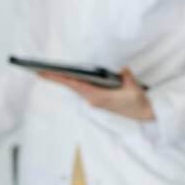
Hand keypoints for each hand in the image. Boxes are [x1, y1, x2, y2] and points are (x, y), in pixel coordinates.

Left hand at [38, 67, 154, 121]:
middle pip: (72, 86)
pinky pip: (83, 89)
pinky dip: (74, 83)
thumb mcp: (134, 88)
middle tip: (40, 71)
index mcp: (99, 97)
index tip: (47, 74)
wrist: (144, 114)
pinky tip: (70, 77)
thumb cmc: (138, 102)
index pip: (76, 85)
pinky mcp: (99, 100)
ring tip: (51, 72)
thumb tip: (122, 70)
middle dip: (57, 78)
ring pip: (76, 88)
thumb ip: (127, 77)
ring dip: (64, 80)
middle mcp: (94, 100)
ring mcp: (95, 100)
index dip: (61, 79)